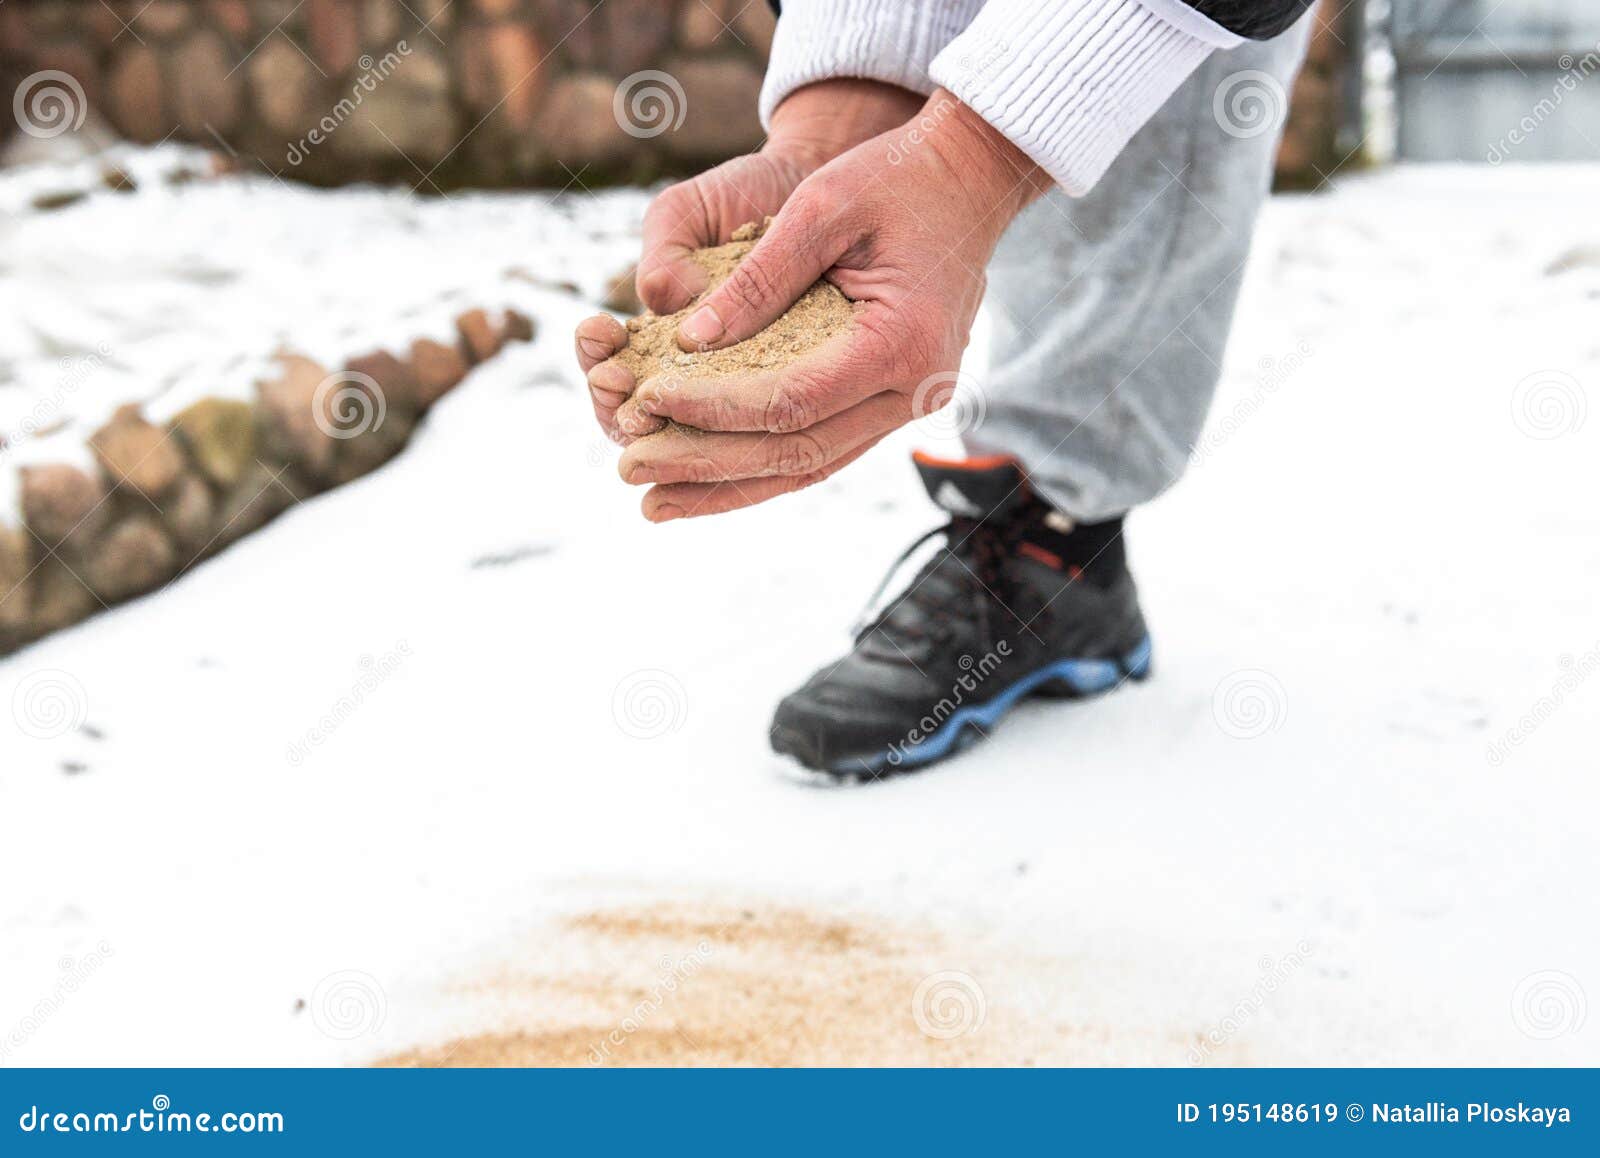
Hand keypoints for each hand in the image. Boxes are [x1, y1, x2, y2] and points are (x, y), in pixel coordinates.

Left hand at [612, 91, 1048, 520]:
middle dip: (706, 465)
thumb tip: (688, 342)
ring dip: (731, 489)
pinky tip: (712, 485)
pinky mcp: (897, 403)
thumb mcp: (819, 206)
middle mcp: (914, 391)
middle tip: (629, 469)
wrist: (970, 179)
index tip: (646, 399)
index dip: (712, 407)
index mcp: (901, 343)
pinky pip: (825, 450)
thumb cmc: (895, 178)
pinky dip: (766, 470)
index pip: (790, 400)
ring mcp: (911, 405)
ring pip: (811, 467)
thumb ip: (757, 279)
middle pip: (797, 452)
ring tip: (657, 506)